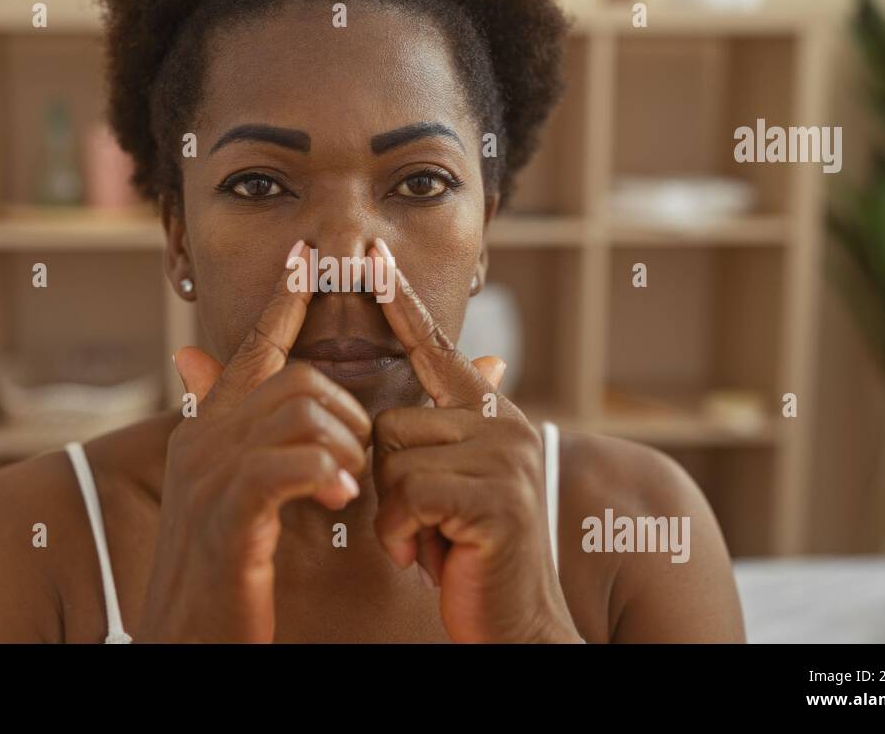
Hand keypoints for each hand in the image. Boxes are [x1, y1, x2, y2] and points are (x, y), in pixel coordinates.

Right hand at [134, 240, 371, 641]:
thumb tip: (329, 411)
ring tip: (350, 490)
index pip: (251, 350)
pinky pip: (288, 464)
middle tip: (359, 462)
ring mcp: (210, 476)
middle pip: (295, 379)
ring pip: (299, 411)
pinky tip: (340, 504)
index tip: (309, 258)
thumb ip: (280, 448)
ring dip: (344, 446)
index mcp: (210, 431)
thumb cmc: (224, 575)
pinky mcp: (226, 518)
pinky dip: (326, 476)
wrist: (185, 642)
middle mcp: (204, 441)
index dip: (282, 303)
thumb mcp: (245, 501)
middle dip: (347, 414)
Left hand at [369, 239, 583, 642]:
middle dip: (390, 486)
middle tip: (428, 525)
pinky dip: (406, 535)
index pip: (435, 349)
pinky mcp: (497, 494)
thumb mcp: (435, 490)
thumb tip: (396, 380)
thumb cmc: (465, 557)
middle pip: (390, 423)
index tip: (372, 256)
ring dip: (398, 515)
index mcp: (485, 416)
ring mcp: (504, 456)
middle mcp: (500, 423)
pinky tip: (437, 557)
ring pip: (394, 459)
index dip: (402, 303)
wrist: (511, 627)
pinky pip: (410, 493)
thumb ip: (409, 438)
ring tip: (435, 540)